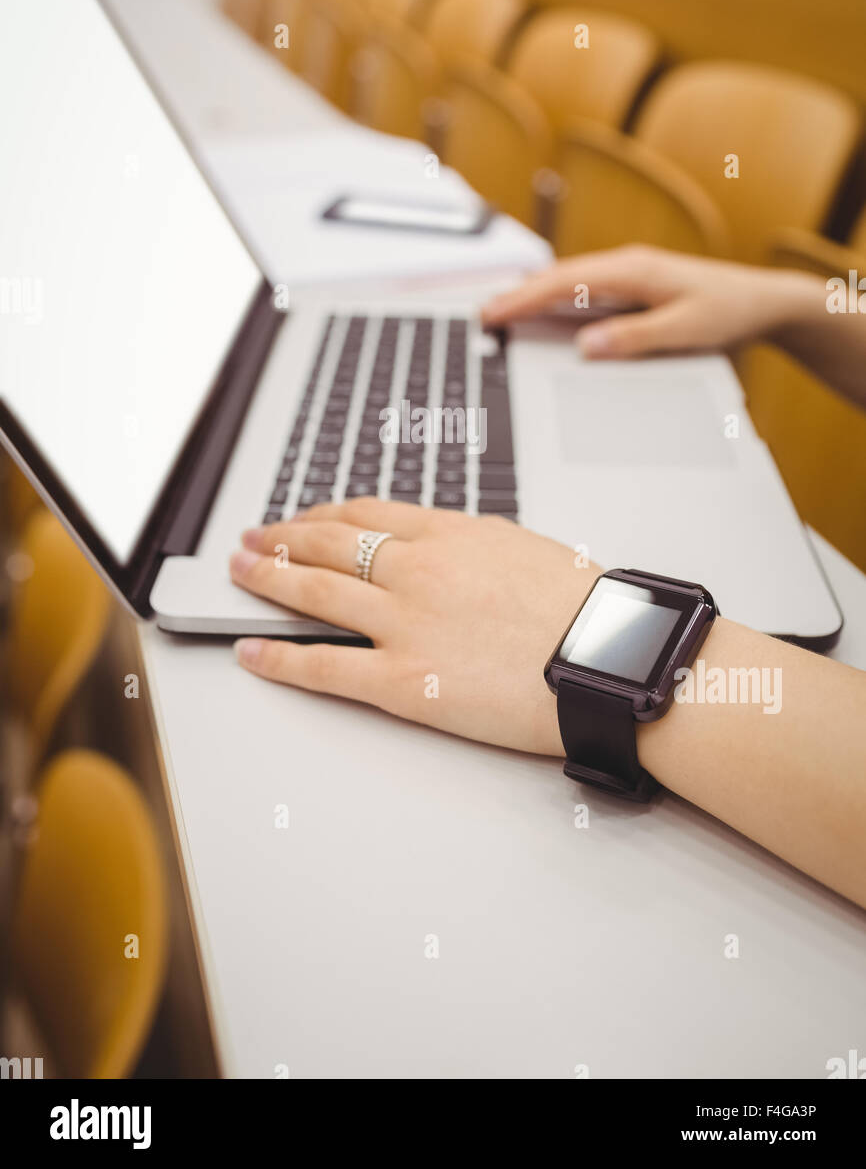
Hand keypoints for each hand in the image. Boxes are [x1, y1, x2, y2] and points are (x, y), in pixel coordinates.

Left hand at [230, 499, 598, 755]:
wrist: (608, 656)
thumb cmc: (584, 609)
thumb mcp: (524, 550)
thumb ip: (472, 547)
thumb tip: (445, 548)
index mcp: (449, 534)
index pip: (364, 515)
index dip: (320, 514)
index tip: (301, 518)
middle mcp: (417, 569)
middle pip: (328, 543)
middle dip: (280, 538)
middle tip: (250, 539)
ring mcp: (406, 623)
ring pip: (315, 591)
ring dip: (267, 579)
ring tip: (239, 573)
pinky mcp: (405, 680)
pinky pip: (325, 665)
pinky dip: (280, 658)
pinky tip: (253, 651)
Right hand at [482, 244, 815, 358]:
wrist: (763, 301)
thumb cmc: (729, 312)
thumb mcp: (685, 331)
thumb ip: (635, 339)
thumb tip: (587, 344)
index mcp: (633, 271)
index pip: (564, 283)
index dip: (523, 298)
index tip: (492, 313)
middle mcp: (627, 265)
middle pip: (559, 277)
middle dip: (518, 294)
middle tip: (482, 316)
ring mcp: (629, 272)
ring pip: (570, 280)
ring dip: (535, 294)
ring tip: (502, 312)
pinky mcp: (634, 284)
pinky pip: (585, 287)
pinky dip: (557, 297)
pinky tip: (546, 308)